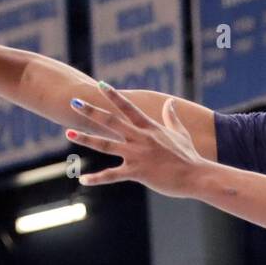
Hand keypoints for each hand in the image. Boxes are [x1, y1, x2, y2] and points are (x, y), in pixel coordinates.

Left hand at [66, 83, 207, 196]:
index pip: (128, 108)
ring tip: (68, 133)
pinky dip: (97, 178)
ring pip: (106, 145)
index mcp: (150, 128)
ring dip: (86, 139)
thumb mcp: (181, 133)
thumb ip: (172, 117)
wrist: (197, 176)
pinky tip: (84, 179)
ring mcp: (137, 154)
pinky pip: (112, 175)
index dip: (114, 96)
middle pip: (111, 121)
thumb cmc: (190, 156)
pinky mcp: (137, 172)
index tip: (101, 85)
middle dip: (91, 111)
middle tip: (74, 102)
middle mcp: (140, 138)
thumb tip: (170, 102)